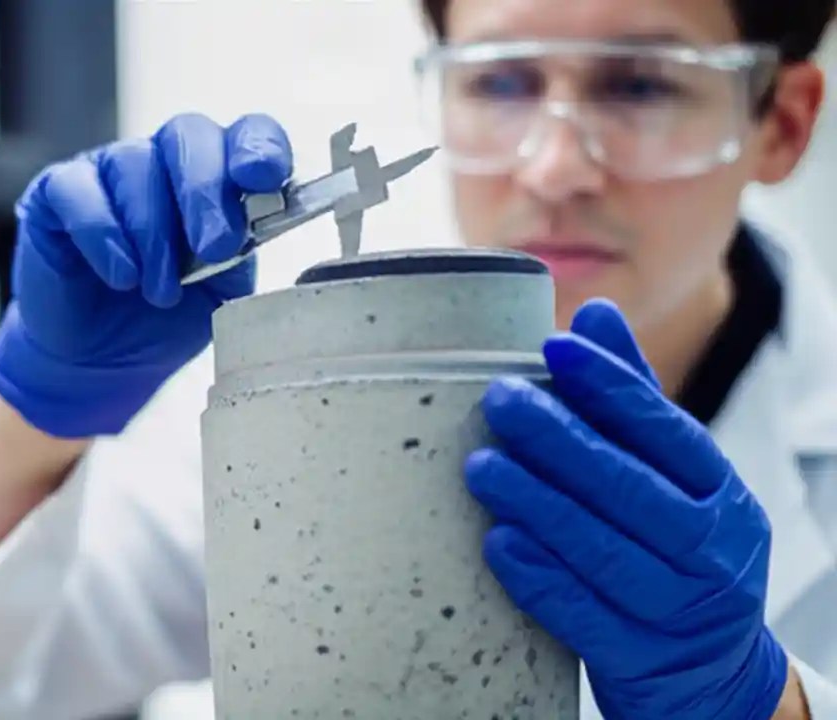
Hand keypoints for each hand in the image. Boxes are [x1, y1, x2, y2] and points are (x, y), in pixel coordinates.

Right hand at [0, 113, 292, 437]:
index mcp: (216, 176)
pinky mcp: (55, 193)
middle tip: (214, 247)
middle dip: (206, 192)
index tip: (264, 177)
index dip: (259, 146)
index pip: (246, 134)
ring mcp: (107, 170)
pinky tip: (120, 276)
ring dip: (154, 233)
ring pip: (134, 163)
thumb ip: (245, 250)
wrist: (102, 362)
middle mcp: (163, 160)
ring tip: (161, 292)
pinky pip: (78, 191)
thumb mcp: (223, 289)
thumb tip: (270, 218)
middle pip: (188, 136)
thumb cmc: (165, 319)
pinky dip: (105, 235)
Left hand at [464, 299, 790, 718]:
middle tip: (501, 400)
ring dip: (539, 505)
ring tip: (482, 468)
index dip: (612, 389)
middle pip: (632, 488)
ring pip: (605, 552)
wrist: (709, 675)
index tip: (556, 349)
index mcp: (719, 492)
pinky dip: (541, 578)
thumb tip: (594, 314)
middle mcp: (710, 548)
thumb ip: (631, 401)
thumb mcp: (672, 479)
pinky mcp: (639, 658)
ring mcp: (678, 608)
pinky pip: (585, 617)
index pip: (667, 431)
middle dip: (562, 440)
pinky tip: (499, 543)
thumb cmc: (676, 553)